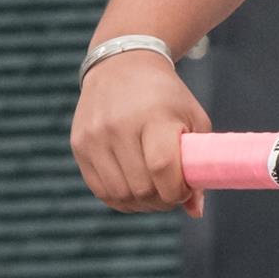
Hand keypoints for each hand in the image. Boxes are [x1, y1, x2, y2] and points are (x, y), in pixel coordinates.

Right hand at [69, 51, 211, 215]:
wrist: (123, 66)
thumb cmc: (167, 98)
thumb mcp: (193, 118)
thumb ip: (198, 163)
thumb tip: (196, 211)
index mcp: (154, 116)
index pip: (162, 166)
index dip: (176, 189)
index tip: (184, 190)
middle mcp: (120, 126)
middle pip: (141, 187)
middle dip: (161, 200)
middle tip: (171, 194)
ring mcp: (95, 136)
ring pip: (120, 194)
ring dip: (141, 204)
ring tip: (155, 193)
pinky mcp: (79, 145)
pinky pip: (100, 190)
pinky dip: (120, 199)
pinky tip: (134, 190)